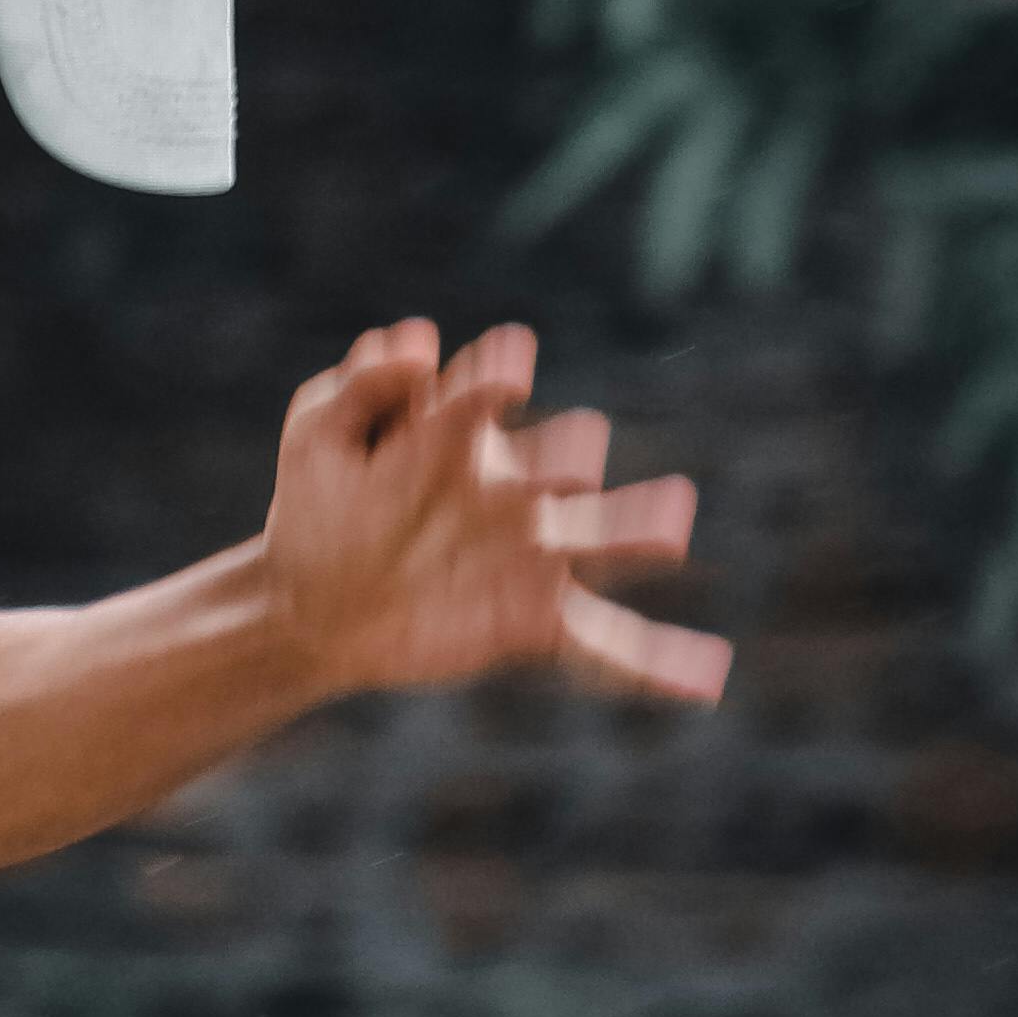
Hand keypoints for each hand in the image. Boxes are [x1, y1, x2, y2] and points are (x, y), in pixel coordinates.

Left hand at [263, 318, 726, 711]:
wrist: (309, 603)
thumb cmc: (318, 505)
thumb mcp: (318, 434)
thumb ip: (360, 386)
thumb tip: (414, 340)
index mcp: (461, 429)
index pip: (483, 392)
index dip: (495, 376)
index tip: (505, 371)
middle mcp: (513, 485)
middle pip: (560, 460)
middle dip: (568, 456)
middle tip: (575, 456)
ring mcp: (531, 554)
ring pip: (598, 536)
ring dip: (638, 525)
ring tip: (673, 519)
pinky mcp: (534, 619)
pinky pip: (605, 641)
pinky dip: (660, 661)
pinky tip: (708, 676)